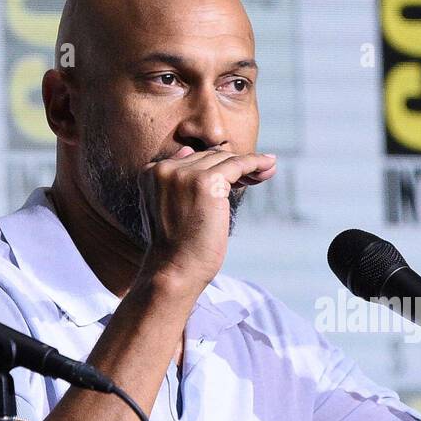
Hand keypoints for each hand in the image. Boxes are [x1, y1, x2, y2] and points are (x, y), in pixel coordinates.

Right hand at [137, 146, 277, 289]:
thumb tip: (188, 150)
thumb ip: (175, 181)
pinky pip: (237, 164)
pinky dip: (256, 162)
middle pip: (209, 157)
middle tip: (257, 176)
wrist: (174, 270)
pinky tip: (269, 164)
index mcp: (151, 172)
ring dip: (249, 164)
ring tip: (267, 170)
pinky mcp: (206, 181)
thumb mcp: (167, 208)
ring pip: (224, 159)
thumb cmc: (175, 248)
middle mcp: (164, 168)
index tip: (238, 177)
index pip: (192, 159)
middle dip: (233, 165)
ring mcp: (184, 173)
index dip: (216, 167)